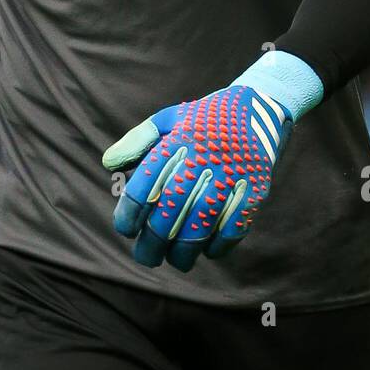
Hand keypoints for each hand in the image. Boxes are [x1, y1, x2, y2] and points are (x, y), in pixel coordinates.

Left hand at [102, 82, 293, 271]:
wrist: (260, 107)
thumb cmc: (204, 119)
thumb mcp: (169, 118)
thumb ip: (137, 140)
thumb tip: (108, 164)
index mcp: (176, 141)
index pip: (144, 186)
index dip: (130, 214)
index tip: (126, 230)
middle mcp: (202, 158)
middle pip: (170, 210)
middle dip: (153, 241)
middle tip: (146, 257)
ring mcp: (230, 175)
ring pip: (201, 224)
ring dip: (185, 250)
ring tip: (176, 261)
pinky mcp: (254, 188)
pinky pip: (234, 226)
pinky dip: (220, 245)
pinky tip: (208, 251)